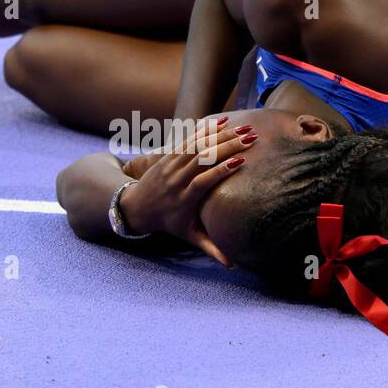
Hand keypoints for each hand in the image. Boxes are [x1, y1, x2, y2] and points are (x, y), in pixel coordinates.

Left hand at [118, 117, 257, 265]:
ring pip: (196, 146)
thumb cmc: (168, 223)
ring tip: (244, 128)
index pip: (203, 182)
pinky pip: (187, 139)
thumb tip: (231, 265)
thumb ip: (210, 248)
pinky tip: (223, 122)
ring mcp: (171, 165)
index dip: (221, 171)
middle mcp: (176, 180)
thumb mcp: (188, 236)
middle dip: (227, 146)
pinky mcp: (169, 156)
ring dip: (221, 135)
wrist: (137, 207)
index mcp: (184, 199)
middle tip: (251, 138)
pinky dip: (204, 130)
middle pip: (202, 159)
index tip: (240, 161)